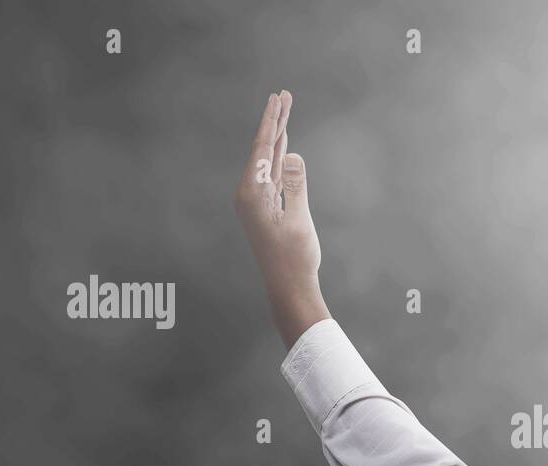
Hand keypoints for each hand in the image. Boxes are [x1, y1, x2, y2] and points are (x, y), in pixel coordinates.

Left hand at [234, 90, 329, 348]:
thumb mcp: (298, 219)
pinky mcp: (264, 209)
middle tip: (283, 96)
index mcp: (252, 194)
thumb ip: (295, 185)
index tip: (278, 99)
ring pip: (268, 162)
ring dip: (278, 139)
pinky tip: (284, 148)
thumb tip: (293, 155)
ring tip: (285, 114)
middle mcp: (249, 194)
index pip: (263, 149)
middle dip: (275, 123)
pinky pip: (272, 176)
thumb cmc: (295, 258)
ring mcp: (256, 202)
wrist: (289, 288)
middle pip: (263, 150)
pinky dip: (279, 159)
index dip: (273, 122)